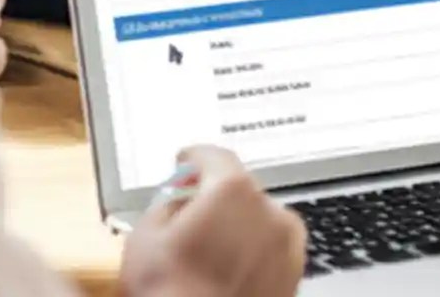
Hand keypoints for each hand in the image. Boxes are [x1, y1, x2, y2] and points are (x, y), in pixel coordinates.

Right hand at [123, 147, 306, 296]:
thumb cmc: (171, 294)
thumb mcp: (144, 237)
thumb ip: (166, 204)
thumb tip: (179, 202)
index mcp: (232, 191)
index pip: (214, 157)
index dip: (194, 157)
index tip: (184, 161)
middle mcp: (270, 211)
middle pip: (240, 188)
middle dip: (216, 196)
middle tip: (190, 212)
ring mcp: (288, 244)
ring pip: (259, 219)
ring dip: (238, 223)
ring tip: (209, 248)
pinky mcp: (295, 274)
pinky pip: (271, 248)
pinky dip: (253, 249)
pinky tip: (229, 267)